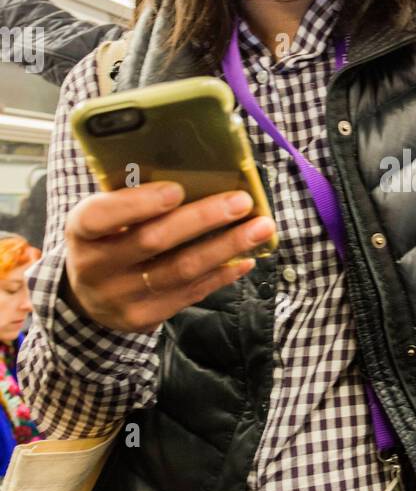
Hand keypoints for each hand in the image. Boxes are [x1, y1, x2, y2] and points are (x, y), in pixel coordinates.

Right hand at [63, 181, 274, 333]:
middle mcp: (95, 267)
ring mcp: (121, 297)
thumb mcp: (103, 216)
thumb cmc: (105, 240)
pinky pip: (190, 294)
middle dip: (202, 219)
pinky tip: (246, 257)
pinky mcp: (145, 318)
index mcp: (81, 231)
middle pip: (153, 241)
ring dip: (225, 247)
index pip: (101, 215)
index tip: (177, 189)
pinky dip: (222, 274)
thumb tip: (196, 172)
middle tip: (241, 201)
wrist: (87, 297)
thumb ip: (133, 198)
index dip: (139, 203)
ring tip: (259, 228)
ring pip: (180, 270)